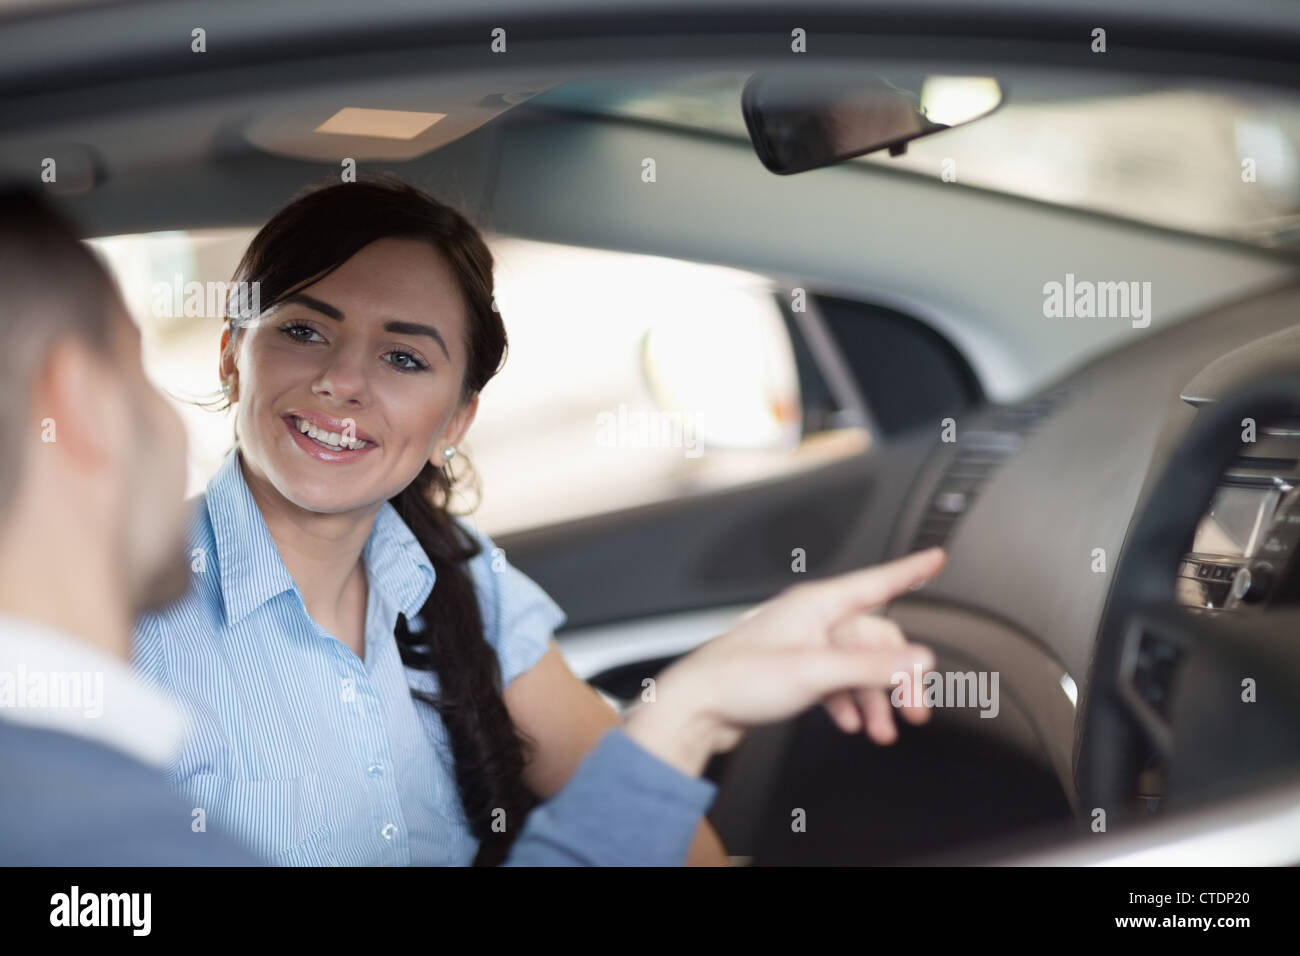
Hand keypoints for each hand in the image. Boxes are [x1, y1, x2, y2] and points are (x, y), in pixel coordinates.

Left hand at [623, 547, 945, 776]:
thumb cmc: (738, 680)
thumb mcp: (816, 672)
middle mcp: (811, 620)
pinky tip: (849, 722)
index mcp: (817, 605)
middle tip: (914, 710)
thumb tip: (917, 660)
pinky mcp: (792, 670)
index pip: (876, 581)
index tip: (936, 558)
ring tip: (881, 730)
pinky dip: (848, 702)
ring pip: (856, 666)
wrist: (695, 708)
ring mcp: (802, 645)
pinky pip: (835, 681)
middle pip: (874, 639)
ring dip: (874, 698)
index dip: (910, 569)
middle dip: (897, 676)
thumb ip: (871, 666)